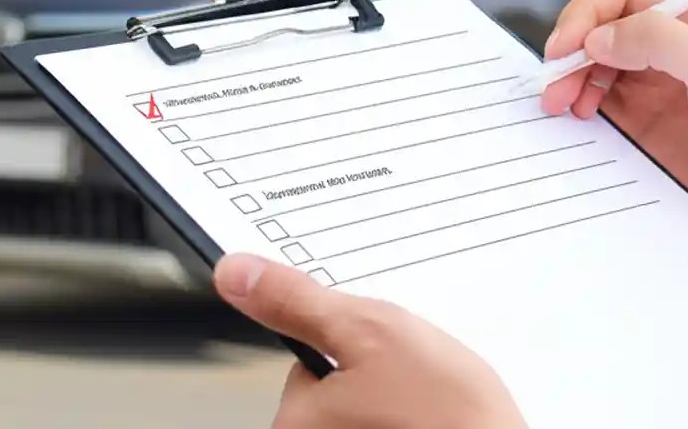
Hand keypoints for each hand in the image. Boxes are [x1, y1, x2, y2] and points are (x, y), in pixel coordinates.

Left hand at [214, 254, 525, 428]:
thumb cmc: (451, 416)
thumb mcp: (371, 332)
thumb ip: (298, 301)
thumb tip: (236, 274)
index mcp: (296, 423)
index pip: (304, 365)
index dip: (347, 345)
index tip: (377, 351)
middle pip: (334, 390)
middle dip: (374, 372)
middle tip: (415, 376)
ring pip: (368, 407)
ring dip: (399, 396)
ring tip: (435, 398)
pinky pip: (394, 420)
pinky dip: (416, 417)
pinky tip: (441, 417)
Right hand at [540, 0, 687, 246]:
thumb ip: (658, 39)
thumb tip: (598, 38)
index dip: (588, 13)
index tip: (566, 47)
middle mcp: (676, 33)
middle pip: (602, 22)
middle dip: (573, 48)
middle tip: (553, 83)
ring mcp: (658, 74)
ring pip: (594, 59)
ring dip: (571, 76)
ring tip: (559, 104)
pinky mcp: (646, 113)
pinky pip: (599, 95)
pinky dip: (579, 101)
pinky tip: (578, 115)